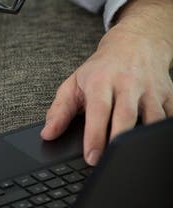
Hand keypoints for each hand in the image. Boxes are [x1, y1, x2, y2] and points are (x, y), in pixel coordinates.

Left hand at [41, 0, 172, 164]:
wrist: (134, 43)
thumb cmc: (102, 68)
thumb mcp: (75, 82)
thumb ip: (60, 110)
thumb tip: (48, 134)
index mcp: (101, 80)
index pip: (98, 110)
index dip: (95, 135)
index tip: (91, 158)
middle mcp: (127, 83)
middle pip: (126, 116)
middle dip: (118, 141)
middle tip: (109, 165)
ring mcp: (150, 90)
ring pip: (152, 119)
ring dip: (143, 140)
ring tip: (132, 159)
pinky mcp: (169, 95)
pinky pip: (170, 118)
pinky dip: (163, 133)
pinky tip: (154, 145)